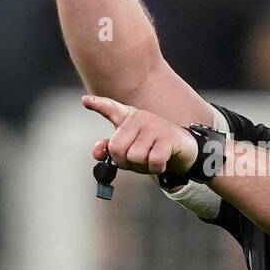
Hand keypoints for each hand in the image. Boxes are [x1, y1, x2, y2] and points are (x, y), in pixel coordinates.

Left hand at [83, 95, 197, 175]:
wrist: (183, 149)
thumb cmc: (152, 147)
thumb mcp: (130, 147)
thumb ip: (110, 149)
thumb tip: (96, 153)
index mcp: (129, 118)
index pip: (111, 109)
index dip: (98, 104)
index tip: (86, 101)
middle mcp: (140, 119)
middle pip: (117, 149)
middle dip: (125, 163)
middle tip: (137, 161)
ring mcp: (154, 127)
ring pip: (135, 157)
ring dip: (143, 167)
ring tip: (151, 161)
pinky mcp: (168, 138)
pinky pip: (153, 161)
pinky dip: (156, 168)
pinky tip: (161, 162)